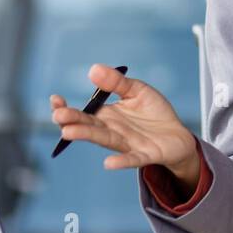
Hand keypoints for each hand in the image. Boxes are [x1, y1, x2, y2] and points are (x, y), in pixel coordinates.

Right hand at [49, 64, 199, 190]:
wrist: (178, 135)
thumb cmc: (154, 113)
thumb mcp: (137, 90)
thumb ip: (117, 82)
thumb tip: (93, 69)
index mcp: (107, 115)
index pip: (83, 112)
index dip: (67, 107)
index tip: (54, 99)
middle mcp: (112, 130)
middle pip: (89, 126)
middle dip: (72, 121)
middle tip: (58, 116)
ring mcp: (127, 144)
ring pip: (104, 139)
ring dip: (87, 136)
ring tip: (68, 132)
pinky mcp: (145, 154)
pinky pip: (131, 159)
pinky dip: (121, 161)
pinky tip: (108, 163)